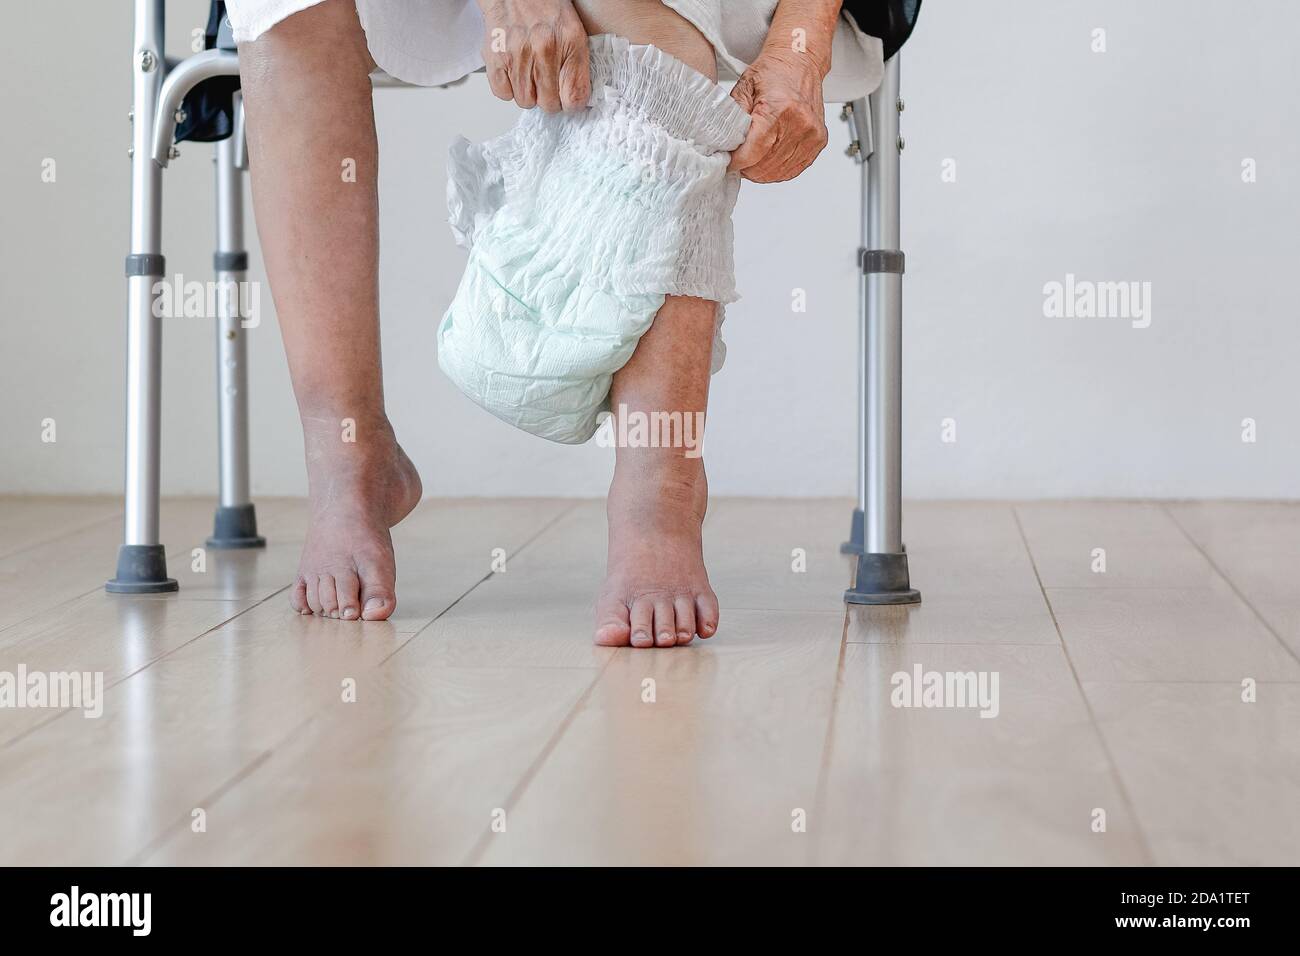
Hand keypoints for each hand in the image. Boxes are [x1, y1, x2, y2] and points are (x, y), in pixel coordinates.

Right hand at [478, 0, 590, 111]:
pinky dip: (508, 88)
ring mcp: (518, 55)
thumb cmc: (544, 10)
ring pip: (526, 101)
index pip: (575, 97)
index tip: (567, 99)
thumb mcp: (573, 31)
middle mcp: (544, 49)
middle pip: (549, 104)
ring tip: (529, 74)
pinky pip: (503, 93)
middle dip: (549, 99)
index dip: (571, 104)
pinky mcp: (496, 58)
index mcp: (570, 42)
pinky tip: (514, 72)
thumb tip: (576, 100)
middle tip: (546, 84)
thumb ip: (578, 66)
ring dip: (528, 93)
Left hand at [727, 49, 828, 182]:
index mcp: (778, 110)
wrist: (800, 60)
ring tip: (752, 161)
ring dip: (761, 171)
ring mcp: (811, 134)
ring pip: (779, 172)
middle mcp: (799, 124)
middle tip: (738, 160)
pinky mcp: (818, 141)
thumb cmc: (773, 71)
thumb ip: (733, 118)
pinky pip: (794, 169)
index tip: (727, 161)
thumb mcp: (743, 87)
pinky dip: (778, 170)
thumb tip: (724, 145)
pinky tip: (768, 161)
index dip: (736, 162)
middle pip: (765, 166)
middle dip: (747, 168)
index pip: (752, 153)